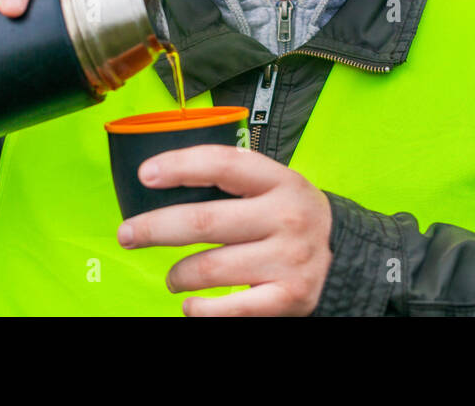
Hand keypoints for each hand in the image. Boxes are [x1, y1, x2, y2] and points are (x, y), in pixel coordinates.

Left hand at [115, 145, 333, 315]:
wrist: (347, 256)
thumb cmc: (291, 216)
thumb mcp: (275, 185)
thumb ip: (232, 180)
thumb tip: (164, 179)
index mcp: (280, 181)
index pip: (224, 164)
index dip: (180, 165)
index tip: (145, 175)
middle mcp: (285, 217)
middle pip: (205, 221)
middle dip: (154, 228)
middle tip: (127, 234)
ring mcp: (287, 260)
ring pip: (209, 268)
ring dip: (177, 275)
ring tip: (172, 277)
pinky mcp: (286, 298)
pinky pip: (230, 309)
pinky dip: (200, 310)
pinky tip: (191, 305)